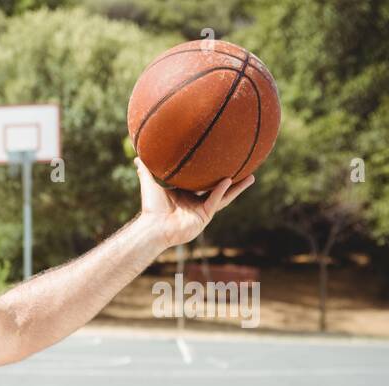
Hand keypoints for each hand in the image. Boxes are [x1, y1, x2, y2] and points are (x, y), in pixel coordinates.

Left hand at [135, 158, 254, 249]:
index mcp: (185, 195)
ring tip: (251, 177)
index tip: (221, 159)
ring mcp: (201, 211)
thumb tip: (137, 156)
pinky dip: (221, 192)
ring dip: (237, 188)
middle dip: (233, 179)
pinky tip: (228, 180)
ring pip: (224, 196)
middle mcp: (195, 203)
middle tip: (246, 167)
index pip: (202, 182)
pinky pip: (215, 202)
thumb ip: (145, 171)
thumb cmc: (150, 208)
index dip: (212, 172)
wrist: (152, 227)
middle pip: (218, 188)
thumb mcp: (150, 185)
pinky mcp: (204, 218)